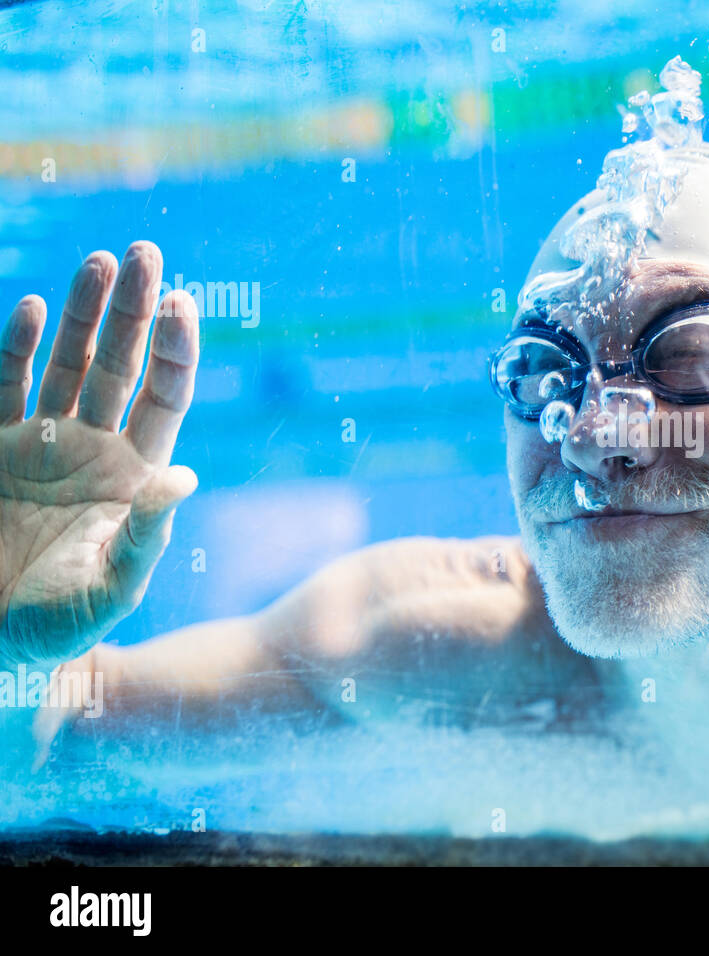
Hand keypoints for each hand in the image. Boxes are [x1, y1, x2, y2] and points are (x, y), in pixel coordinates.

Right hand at [0, 241, 198, 667]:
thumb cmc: (61, 626)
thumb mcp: (115, 586)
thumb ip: (148, 533)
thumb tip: (185, 476)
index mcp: (135, 473)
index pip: (166, 395)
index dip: (176, 349)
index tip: (182, 301)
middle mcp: (93, 446)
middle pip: (121, 363)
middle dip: (134, 309)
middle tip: (145, 251)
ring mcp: (39, 442)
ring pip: (67, 362)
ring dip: (81, 312)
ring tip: (100, 260)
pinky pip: (4, 385)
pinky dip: (16, 347)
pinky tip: (30, 309)